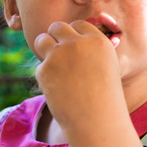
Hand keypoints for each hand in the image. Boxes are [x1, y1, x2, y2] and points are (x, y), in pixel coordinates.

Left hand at [33, 20, 124, 135]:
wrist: (97, 121)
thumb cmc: (105, 99)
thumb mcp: (107, 68)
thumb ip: (89, 52)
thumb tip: (70, 41)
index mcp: (97, 40)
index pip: (78, 24)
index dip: (73, 35)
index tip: (73, 47)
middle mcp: (77, 43)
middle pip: (57, 26)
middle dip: (55, 36)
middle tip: (57, 53)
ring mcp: (59, 55)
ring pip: (41, 39)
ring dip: (44, 48)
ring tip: (53, 66)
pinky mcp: (44, 69)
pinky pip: (40, 67)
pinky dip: (46, 77)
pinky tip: (58, 91)